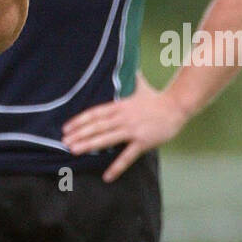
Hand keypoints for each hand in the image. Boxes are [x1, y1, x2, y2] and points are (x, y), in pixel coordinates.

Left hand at [62, 72, 185, 181]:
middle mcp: (123, 117)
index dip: (79, 120)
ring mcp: (133, 130)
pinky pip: (127, 157)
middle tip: (63, 142)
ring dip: (89, 145)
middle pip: (96, 126)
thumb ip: (129, 78)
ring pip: (106, 139)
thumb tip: (125, 64)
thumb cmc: (157, 98)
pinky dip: (116, 167)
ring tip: (74, 152)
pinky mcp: (143, 142)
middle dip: (78, 134)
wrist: (178, 106)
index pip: (95, 113)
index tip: (66, 128)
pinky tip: (106, 177)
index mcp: (120, 105)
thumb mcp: (139, 86)